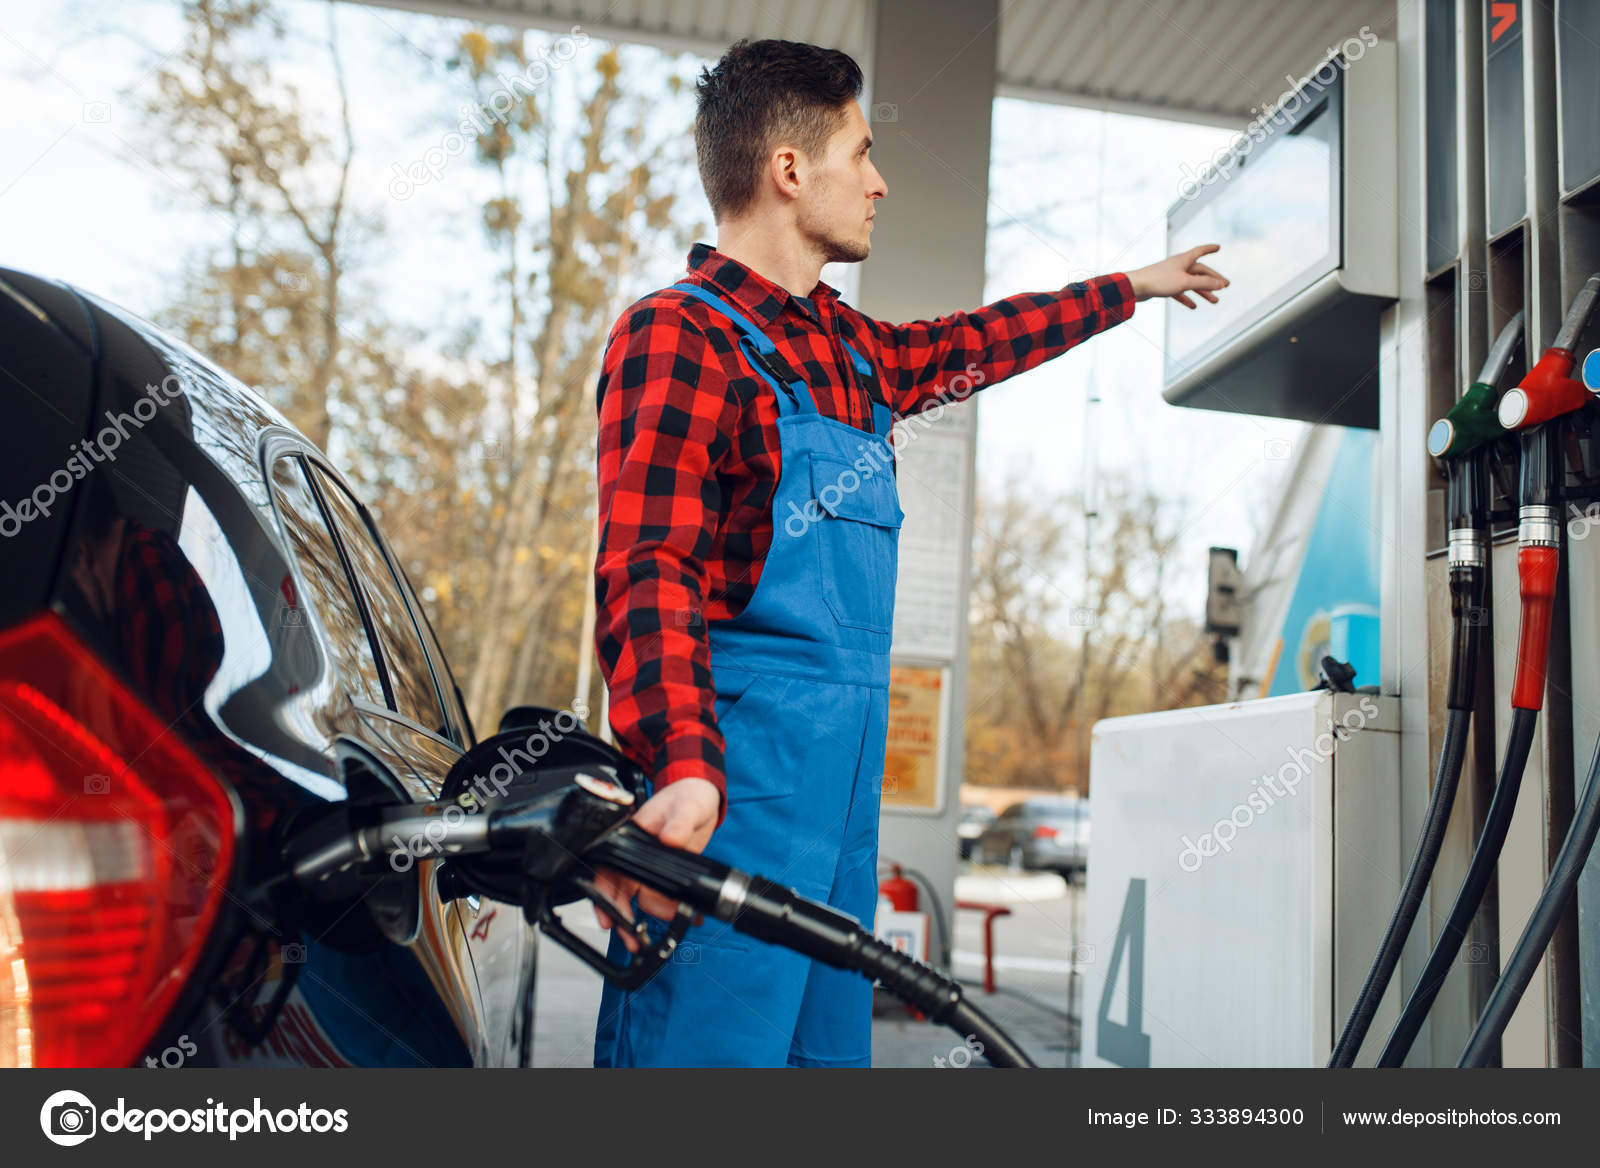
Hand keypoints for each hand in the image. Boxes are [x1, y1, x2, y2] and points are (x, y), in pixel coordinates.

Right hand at [591, 777, 720, 951]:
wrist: (703, 799)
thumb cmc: (687, 797)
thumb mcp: (685, 807)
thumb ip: (678, 823)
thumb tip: (670, 839)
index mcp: (629, 836)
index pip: (608, 869)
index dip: (604, 895)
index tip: (608, 918)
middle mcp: (634, 854)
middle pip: (620, 892)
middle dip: (624, 919)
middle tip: (632, 940)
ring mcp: (649, 865)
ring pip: (642, 899)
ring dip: (653, 916)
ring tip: (672, 923)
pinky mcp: (665, 874)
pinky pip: (663, 897)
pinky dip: (671, 909)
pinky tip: (686, 915)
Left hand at [1126, 244, 1228, 308]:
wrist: (1135, 287)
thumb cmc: (1159, 281)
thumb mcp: (1186, 282)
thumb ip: (1204, 283)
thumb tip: (1222, 284)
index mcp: (1184, 260)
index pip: (1200, 251)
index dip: (1209, 248)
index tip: (1218, 247)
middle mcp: (1178, 266)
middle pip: (1200, 271)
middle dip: (1213, 279)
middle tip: (1225, 286)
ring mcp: (1171, 276)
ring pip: (1191, 283)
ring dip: (1203, 292)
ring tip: (1214, 301)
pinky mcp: (1163, 286)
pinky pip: (1179, 292)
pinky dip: (1187, 298)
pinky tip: (1193, 306)